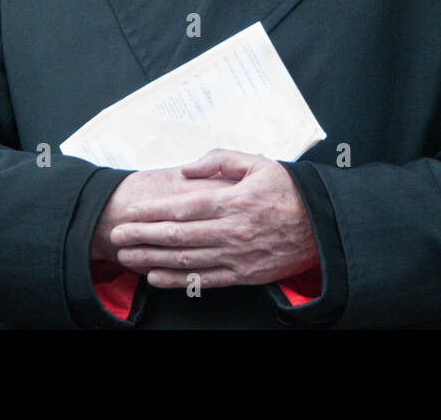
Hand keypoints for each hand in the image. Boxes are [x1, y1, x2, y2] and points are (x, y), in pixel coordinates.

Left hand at [110, 149, 317, 289]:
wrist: (322, 227)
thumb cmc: (290, 193)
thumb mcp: (260, 163)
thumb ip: (221, 161)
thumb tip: (188, 170)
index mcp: (235, 201)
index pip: (184, 207)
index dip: (153, 211)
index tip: (132, 211)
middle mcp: (233, 231)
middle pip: (178, 235)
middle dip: (143, 235)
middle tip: (118, 233)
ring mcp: (237, 256)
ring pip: (185, 259)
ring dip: (152, 257)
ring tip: (127, 254)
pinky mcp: (242, 275)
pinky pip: (203, 280)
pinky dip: (176, 279)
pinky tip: (156, 276)